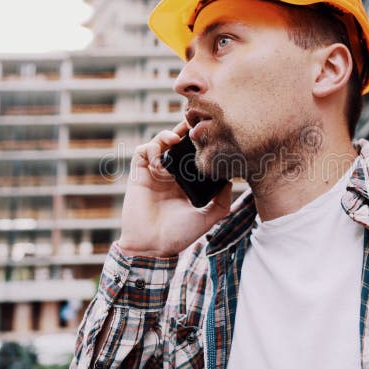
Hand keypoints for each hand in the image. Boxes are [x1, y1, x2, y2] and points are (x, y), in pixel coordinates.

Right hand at [118, 121, 231, 257]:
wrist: (152, 246)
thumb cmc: (178, 235)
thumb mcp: (206, 218)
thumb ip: (221, 201)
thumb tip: (230, 180)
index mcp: (185, 181)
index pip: (193, 154)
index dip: (199, 141)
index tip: (209, 131)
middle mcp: (170, 174)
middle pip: (177, 143)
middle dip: (184, 130)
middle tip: (193, 122)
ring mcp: (153, 173)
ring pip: (159, 142)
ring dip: (167, 136)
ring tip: (175, 138)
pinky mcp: (138, 174)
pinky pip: (143, 152)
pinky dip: (152, 149)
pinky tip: (161, 160)